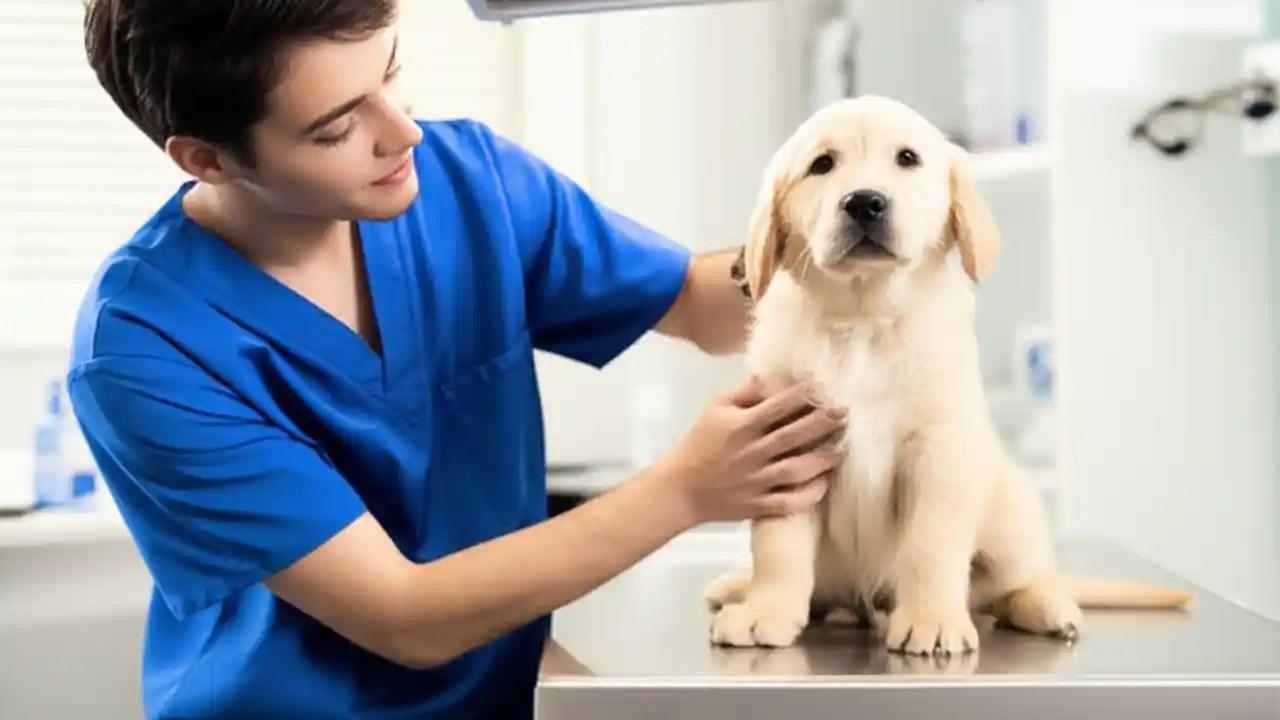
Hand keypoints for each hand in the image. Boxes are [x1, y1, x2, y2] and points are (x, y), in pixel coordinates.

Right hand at [659, 376, 845, 524]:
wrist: (681, 488)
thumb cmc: (701, 442)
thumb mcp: (715, 408)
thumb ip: (744, 392)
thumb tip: (772, 376)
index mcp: (741, 426)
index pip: (778, 406)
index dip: (804, 395)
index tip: (826, 386)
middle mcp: (752, 453)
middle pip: (794, 435)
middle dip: (823, 422)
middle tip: (846, 412)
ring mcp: (757, 482)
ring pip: (797, 470)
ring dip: (823, 459)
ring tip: (843, 447)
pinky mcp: (759, 506)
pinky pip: (790, 502)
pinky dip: (809, 495)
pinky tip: (825, 483)